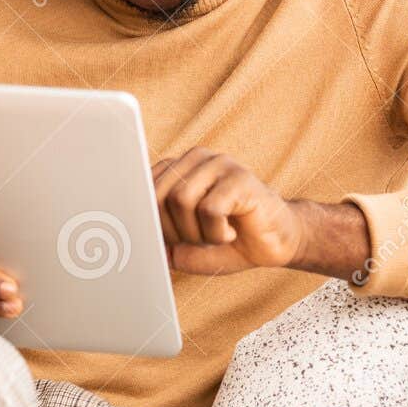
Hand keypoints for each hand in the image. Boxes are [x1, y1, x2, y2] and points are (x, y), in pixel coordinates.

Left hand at [152, 148, 303, 274]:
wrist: (275, 244)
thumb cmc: (230, 242)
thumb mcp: (185, 248)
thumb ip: (159, 241)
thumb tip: (132, 243)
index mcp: (177, 168)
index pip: (144, 189)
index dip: (150, 221)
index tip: (165, 240)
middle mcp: (195, 158)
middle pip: (159, 196)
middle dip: (174, 231)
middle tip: (199, 241)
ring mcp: (220, 163)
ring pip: (181, 200)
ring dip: (196, 234)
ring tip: (217, 236)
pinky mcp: (241, 177)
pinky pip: (210, 209)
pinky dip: (216, 233)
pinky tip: (231, 233)